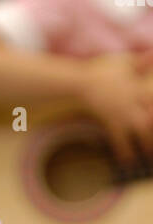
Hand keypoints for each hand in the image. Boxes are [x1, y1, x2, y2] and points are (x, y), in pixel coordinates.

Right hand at [76, 51, 152, 166]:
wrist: (79, 83)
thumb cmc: (102, 72)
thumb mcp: (123, 63)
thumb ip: (142, 61)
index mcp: (137, 88)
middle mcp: (131, 102)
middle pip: (149, 120)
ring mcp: (120, 113)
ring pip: (139, 132)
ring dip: (147, 145)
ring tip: (149, 156)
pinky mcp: (110, 122)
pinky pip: (119, 140)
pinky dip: (124, 152)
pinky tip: (128, 162)